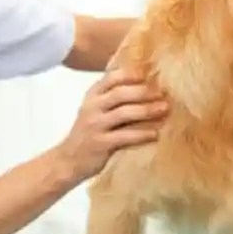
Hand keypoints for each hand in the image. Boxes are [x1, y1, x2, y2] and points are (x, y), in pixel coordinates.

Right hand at [57, 68, 167, 182]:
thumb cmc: (89, 132)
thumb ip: (113, 96)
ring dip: (147, 110)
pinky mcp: (101, 144)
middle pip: (120, 93)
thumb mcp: (95, 109)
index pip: (112, 77)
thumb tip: (145, 83)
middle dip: (144, 91)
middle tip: (162, 93)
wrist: (69, 160)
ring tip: (164, 109)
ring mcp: (95, 125)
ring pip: (124, 113)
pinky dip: (142, 134)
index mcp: (93, 95)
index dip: (132, 74)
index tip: (150, 73)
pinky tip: (155, 134)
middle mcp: (92, 107)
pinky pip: (125, 136)